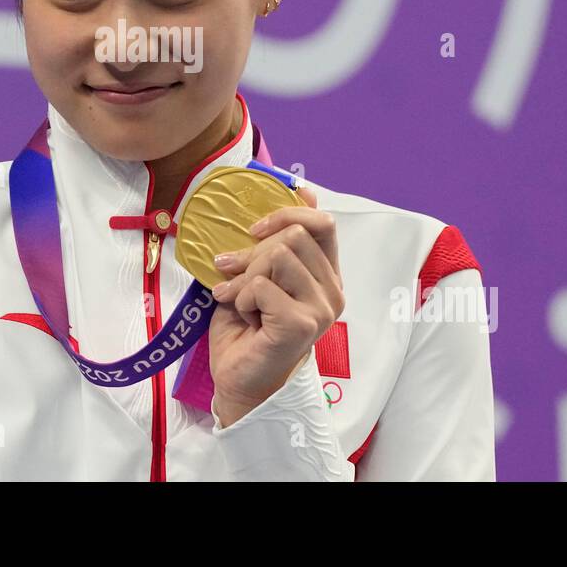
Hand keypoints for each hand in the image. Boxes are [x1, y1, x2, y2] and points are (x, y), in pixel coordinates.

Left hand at [207, 187, 344, 426]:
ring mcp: (321, 309)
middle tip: (234, 277)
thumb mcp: (261, 274)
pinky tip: (246, 318)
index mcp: (326, 276)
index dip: (288, 213)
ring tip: (242, 302)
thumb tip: (300, 188)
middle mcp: (332, 291)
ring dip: (246, 278)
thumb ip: (277, 240)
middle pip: (293, 235)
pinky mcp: (301, 323)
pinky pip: (261, 285)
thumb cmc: (249, 328)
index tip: (255, 230)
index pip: (323, 223)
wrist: (239, 379)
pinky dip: (241, 298)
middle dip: (253, 254)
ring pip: (277, 256)